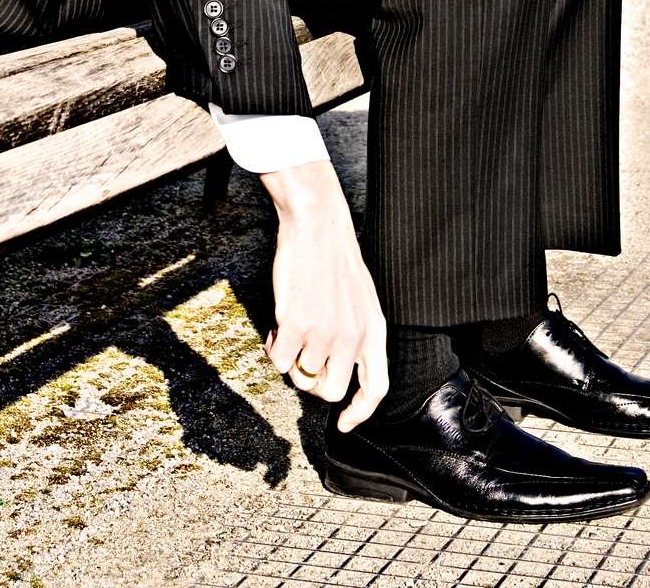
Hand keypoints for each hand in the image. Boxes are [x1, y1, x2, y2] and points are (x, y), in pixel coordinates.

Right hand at [259, 159, 387, 431]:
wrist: (318, 224)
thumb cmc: (335, 258)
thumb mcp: (360, 299)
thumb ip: (354, 333)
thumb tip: (332, 368)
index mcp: (374, 330)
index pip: (376, 388)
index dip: (360, 412)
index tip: (344, 424)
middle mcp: (353, 337)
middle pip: (331, 391)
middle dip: (312, 384)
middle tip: (302, 360)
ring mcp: (324, 333)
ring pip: (301, 376)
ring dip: (291, 360)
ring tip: (289, 331)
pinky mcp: (297, 325)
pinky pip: (279, 360)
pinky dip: (273, 349)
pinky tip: (277, 325)